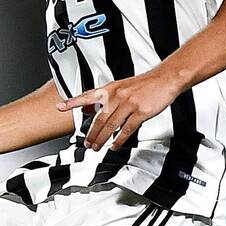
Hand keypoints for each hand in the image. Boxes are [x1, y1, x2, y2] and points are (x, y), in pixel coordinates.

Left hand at [56, 69, 178, 150]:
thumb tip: (93, 109)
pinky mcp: (140, 112)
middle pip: (99, 118)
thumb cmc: (144, 84)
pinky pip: (126, 129)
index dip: (73, 102)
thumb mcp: (122, 86)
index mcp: (110, 89)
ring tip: (96, 147)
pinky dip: (119, 139)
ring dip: (102, 139)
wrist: (165, 78)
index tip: (60, 107)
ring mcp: (128, 104)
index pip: (87, 96)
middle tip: (86, 144)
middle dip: (91, 133)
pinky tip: (115, 145)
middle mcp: (117, 96)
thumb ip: (107, 98)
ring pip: (110, 125)